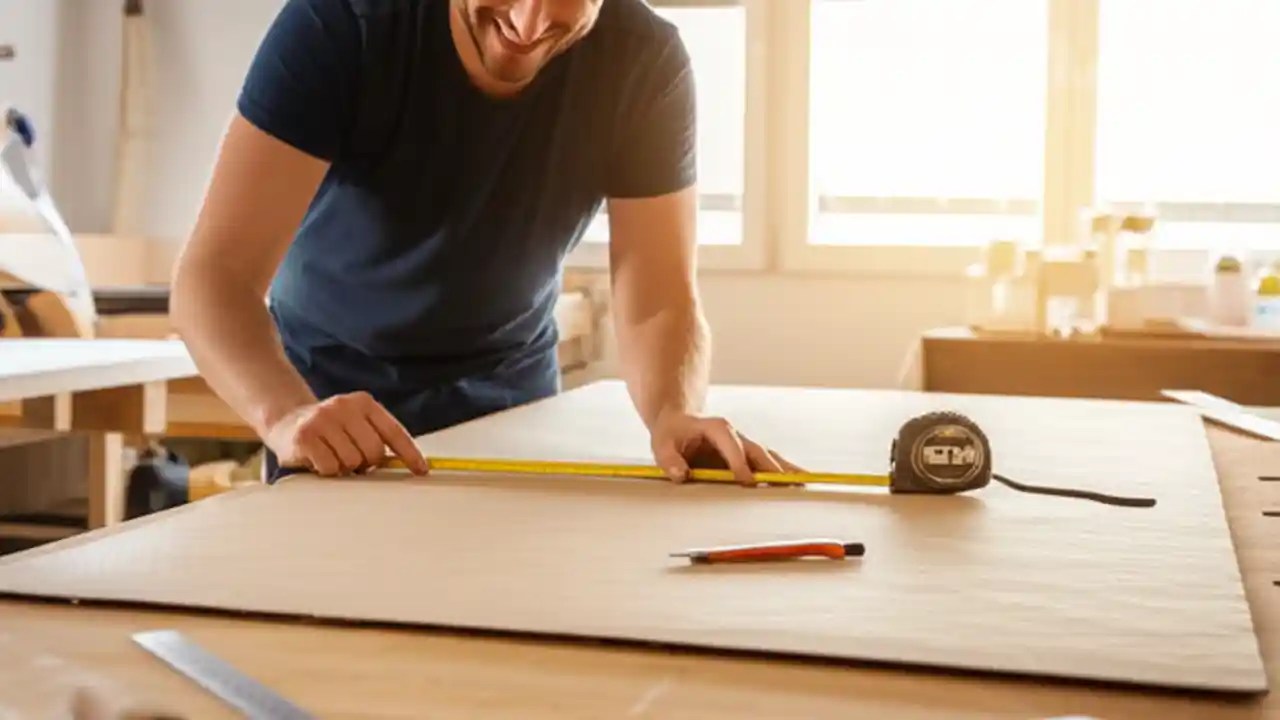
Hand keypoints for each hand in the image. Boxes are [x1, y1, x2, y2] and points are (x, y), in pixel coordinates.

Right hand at [263, 391, 429, 475]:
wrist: (286, 420)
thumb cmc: (329, 429)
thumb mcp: (356, 424)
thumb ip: (377, 437)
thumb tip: (408, 465)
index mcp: (363, 403)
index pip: (394, 431)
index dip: (410, 454)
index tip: (421, 471)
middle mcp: (344, 406)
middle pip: (374, 451)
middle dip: (367, 463)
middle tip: (353, 461)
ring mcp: (323, 420)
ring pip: (351, 462)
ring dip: (344, 468)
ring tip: (332, 457)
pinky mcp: (305, 437)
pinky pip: (329, 467)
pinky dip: (326, 471)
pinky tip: (318, 460)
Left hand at [649, 411, 802, 485]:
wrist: (677, 424)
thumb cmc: (671, 435)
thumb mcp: (662, 445)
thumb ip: (669, 461)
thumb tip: (682, 475)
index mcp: (715, 428)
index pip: (730, 443)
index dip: (738, 461)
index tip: (746, 480)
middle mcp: (735, 435)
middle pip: (757, 451)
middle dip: (772, 468)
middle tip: (788, 485)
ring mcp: (744, 446)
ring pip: (768, 457)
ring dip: (786, 470)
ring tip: (805, 484)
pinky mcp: (747, 458)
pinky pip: (769, 465)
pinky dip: (784, 473)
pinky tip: (800, 483)